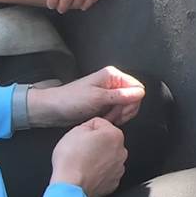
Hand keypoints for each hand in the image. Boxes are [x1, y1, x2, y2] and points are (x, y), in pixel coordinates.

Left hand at [29, 66, 147, 126]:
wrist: (54, 109)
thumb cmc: (72, 100)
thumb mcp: (98, 98)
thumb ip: (121, 96)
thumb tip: (141, 92)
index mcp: (113, 76)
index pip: (137, 87)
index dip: (132, 101)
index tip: (120, 111)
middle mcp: (113, 82)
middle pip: (133, 98)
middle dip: (125, 110)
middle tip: (112, 117)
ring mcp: (109, 93)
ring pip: (126, 106)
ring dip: (119, 115)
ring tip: (106, 119)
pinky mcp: (105, 103)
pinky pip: (118, 111)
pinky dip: (114, 118)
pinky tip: (105, 121)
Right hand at [49, 117, 126, 196]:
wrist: (70, 186)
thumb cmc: (71, 161)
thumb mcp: (75, 131)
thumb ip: (89, 125)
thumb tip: (92, 128)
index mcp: (114, 135)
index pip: (100, 124)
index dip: (87, 129)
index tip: (80, 137)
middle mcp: (121, 152)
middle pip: (106, 141)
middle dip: (95, 143)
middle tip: (81, 150)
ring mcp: (119, 169)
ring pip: (107, 157)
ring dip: (98, 158)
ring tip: (83, 163)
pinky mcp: (113, 182)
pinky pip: (106, 172)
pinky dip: (98, 172)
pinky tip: (87, 172)